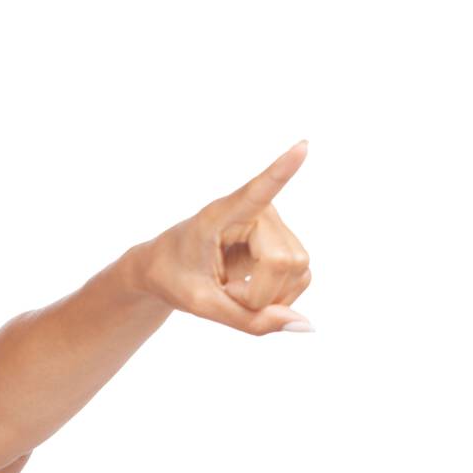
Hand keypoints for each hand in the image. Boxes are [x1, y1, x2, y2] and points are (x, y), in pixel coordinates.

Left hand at [126, 140, 313, 334]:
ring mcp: (276, 224)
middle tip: (225, 294)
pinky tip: (251, 291)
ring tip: (233, 290)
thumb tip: (306, 325)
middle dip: (258, 294)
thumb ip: (248, 319)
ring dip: (268, 297)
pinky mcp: (287, 242)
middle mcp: (257, 211)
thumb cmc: (175, 277)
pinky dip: (278, 297)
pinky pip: (301, 278)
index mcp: (220, 215)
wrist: (166, 269)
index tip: (302, 147)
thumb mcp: (201, 304)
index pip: (255, 191)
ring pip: (298, 271)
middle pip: (283, 262)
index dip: (280, 173)